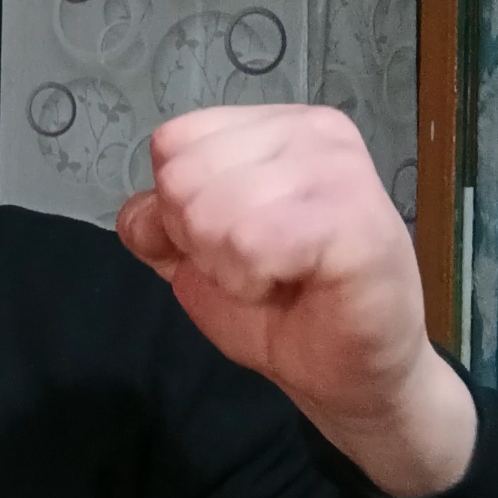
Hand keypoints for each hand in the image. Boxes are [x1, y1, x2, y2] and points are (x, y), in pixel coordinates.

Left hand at [116, 105, 475, 497]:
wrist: (347, 372)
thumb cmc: (279, 306)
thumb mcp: (193, 254)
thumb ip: (156, 222)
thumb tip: (140, 213)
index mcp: (273, 126)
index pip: (171, 142)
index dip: (177, 209)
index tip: (232, 241)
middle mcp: (311, 131)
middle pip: (181, 177)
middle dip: (200, 241)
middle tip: (258, 264)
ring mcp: (339, 168)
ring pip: (211, 212)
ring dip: (230, 266)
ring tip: (277, 275)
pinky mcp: (357, 218)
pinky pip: (253, 242)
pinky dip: (253, 280)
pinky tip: (292, 284)